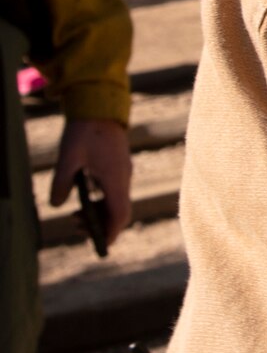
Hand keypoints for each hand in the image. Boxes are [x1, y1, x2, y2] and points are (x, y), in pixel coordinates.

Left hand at [49, 117, 132, 248]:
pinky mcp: (119, 167)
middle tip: (75, 225)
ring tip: (75, 215)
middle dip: (101, 225)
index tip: (99, 244)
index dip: (111, 232)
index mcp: (115, 178)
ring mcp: (123, 172)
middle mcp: (123, 178)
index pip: (120, 214)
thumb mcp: (68, 157)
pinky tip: (85, 198)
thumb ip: (61, 182)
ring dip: (100, 214)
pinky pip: (115, 193)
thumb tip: (56, 205)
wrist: (101, 107)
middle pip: (119, 212)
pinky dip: (102, 202)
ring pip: (117, 203)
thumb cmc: (85, 131)